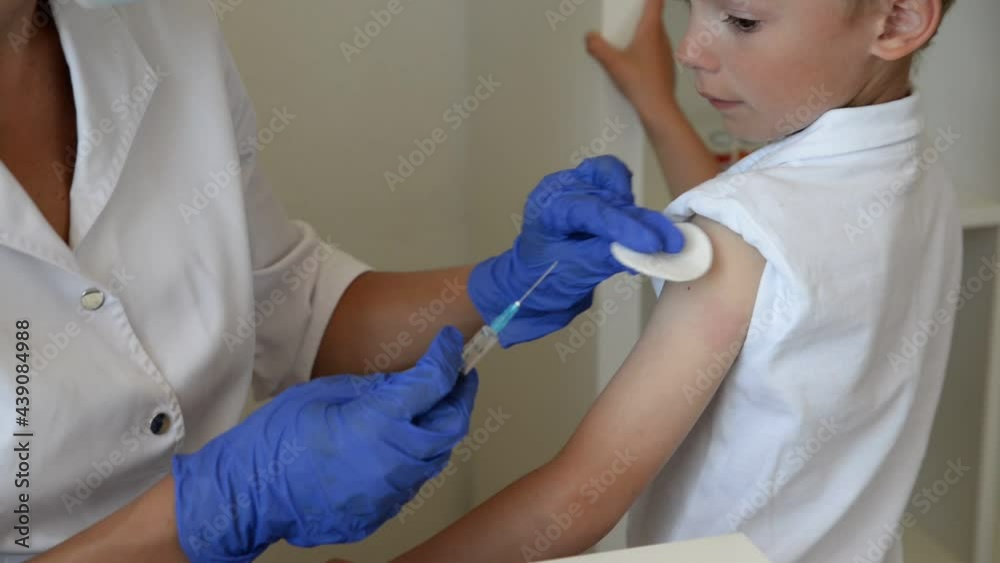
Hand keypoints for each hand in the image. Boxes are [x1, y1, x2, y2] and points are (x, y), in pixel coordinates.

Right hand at [172, 327, 478, 561]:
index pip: (435, 382)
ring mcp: (392, 490)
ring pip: (438, 455)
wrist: (252, 493)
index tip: (449, 344)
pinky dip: (417, 457)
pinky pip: (415, 480)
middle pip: (452, 424)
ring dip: (440, 429)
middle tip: (458, 376)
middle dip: (460, 396)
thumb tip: (409, 380)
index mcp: (381, 420)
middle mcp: (396, 458)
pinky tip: (403, 442)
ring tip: (433, 407)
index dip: (447, 357)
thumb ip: (377, 387)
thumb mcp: (329, 392)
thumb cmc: (280, 438)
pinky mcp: (384, 510)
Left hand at [469, 156, 682, 346]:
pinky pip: (618, 187)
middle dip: (640, 220)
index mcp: (547, 209)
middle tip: (670, 243)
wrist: (529, 285)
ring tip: (655, 240)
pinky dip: (632, 208)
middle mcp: (561, 190)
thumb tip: (642, 249)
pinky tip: (641, 233)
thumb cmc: (541, 282)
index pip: (591, 209)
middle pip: (608, 193)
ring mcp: (575, 188)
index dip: (625, 225)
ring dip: (637, 212)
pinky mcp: (591, 193)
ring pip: (615, 182)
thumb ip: (604, 257)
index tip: (652, 243)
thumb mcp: (571, 274)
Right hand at [586, 0, 678, 121]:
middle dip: (642, 15)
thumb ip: (598, 48)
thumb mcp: (613, 64)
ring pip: (656, 35)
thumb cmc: (639, 82)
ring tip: (627, 40)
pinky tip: (635, 63)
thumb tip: (589, 37)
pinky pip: (656, 50)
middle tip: (626, 17)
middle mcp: (662, 37)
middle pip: (655, 17)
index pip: (655, 2)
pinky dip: (646, 50)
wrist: (658, 108)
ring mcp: (666, 52)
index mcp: (651, 30)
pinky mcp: (666, 66)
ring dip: (644, 33)